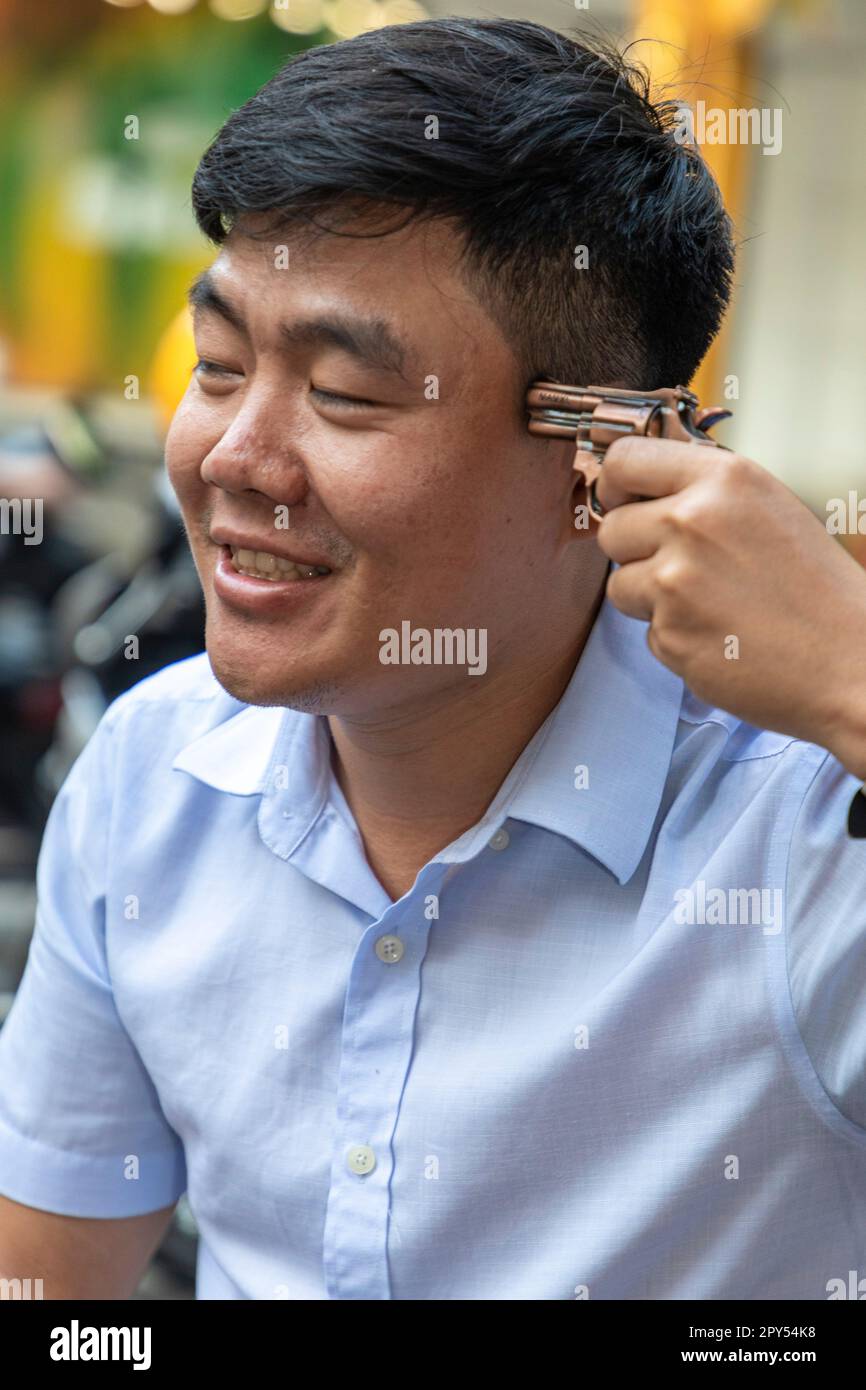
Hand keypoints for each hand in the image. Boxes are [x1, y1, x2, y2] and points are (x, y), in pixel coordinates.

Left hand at [594, 435, 865, 779]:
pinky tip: (719, 634)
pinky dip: (673, 636)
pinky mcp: (669, 634)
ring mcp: (675, 581)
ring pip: (619, 583)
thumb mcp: (768, 508)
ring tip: (707, 604)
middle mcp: (691, 522)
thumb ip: (705, 494)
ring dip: (648, 597)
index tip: (622, 500)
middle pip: (611, 528)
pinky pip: (645, 631)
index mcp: (722, 479)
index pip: (624, 460)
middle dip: (633, 550)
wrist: (848, 660)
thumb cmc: (818, 588)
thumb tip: (644, 492)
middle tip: (679, 566)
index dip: (615, 485)